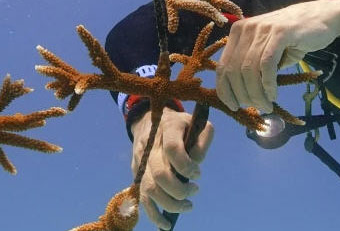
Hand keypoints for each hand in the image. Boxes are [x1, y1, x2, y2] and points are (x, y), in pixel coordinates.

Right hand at [131, 109, 213, 229]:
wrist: (148, 119)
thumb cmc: (179, 125)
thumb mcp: (196, 123)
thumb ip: (202, 140)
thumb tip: (196, 164)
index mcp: (167, 128)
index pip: (173, 149)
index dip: (187, 165)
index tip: (198, 173)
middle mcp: (150, 146)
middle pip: (160, 174)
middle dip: (180, 189)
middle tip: (194, 191)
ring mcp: (140, 161)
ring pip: (150, 189)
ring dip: (170, 203)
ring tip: (188, 206)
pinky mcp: (137, 174)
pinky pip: (142, 198)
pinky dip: (153, 214)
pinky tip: (166, 224)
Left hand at [216, 0, 339, 113]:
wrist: (322, 17)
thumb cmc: (294, 38)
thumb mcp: (268, 49)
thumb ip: (254, 66)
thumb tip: (244, 95)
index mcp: (238, 32)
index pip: (223, 66)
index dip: (225, 90)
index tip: (233, 106)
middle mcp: (247, 28)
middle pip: (234, 70)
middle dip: (243, 95)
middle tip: (257, 107)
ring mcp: (263, 28)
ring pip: (250, 69)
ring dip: (256, 93)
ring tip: (266, 105)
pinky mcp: (280, 32)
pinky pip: (267, 64)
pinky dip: (268, 84)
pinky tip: (273, 94)